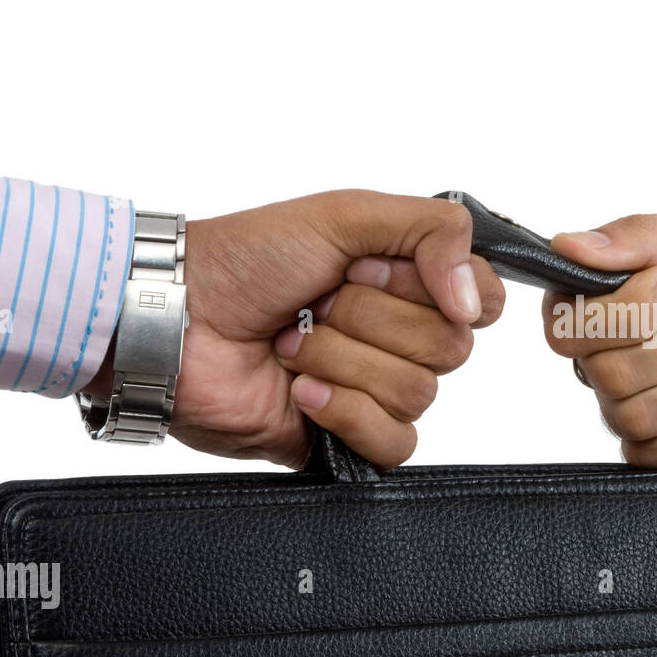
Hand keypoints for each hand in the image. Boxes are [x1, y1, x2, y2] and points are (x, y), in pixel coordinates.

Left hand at [87, 190, 503, 469]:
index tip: (368, 270)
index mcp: (406, 283)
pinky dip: (345, 413)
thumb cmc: (245, 260)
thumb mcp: (346, 213)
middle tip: (318, 303)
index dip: (437, 289)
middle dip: (372, 321)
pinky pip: (396, 443)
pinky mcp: (348, 437)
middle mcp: (398, 337)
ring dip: (343, 363)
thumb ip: (435, 231)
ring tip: (292, 346)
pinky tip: (300, 392)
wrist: (174, 320)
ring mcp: (374, 389)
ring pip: (419, 394)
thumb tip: (475, 300)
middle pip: (450, 348)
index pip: (481, 300)